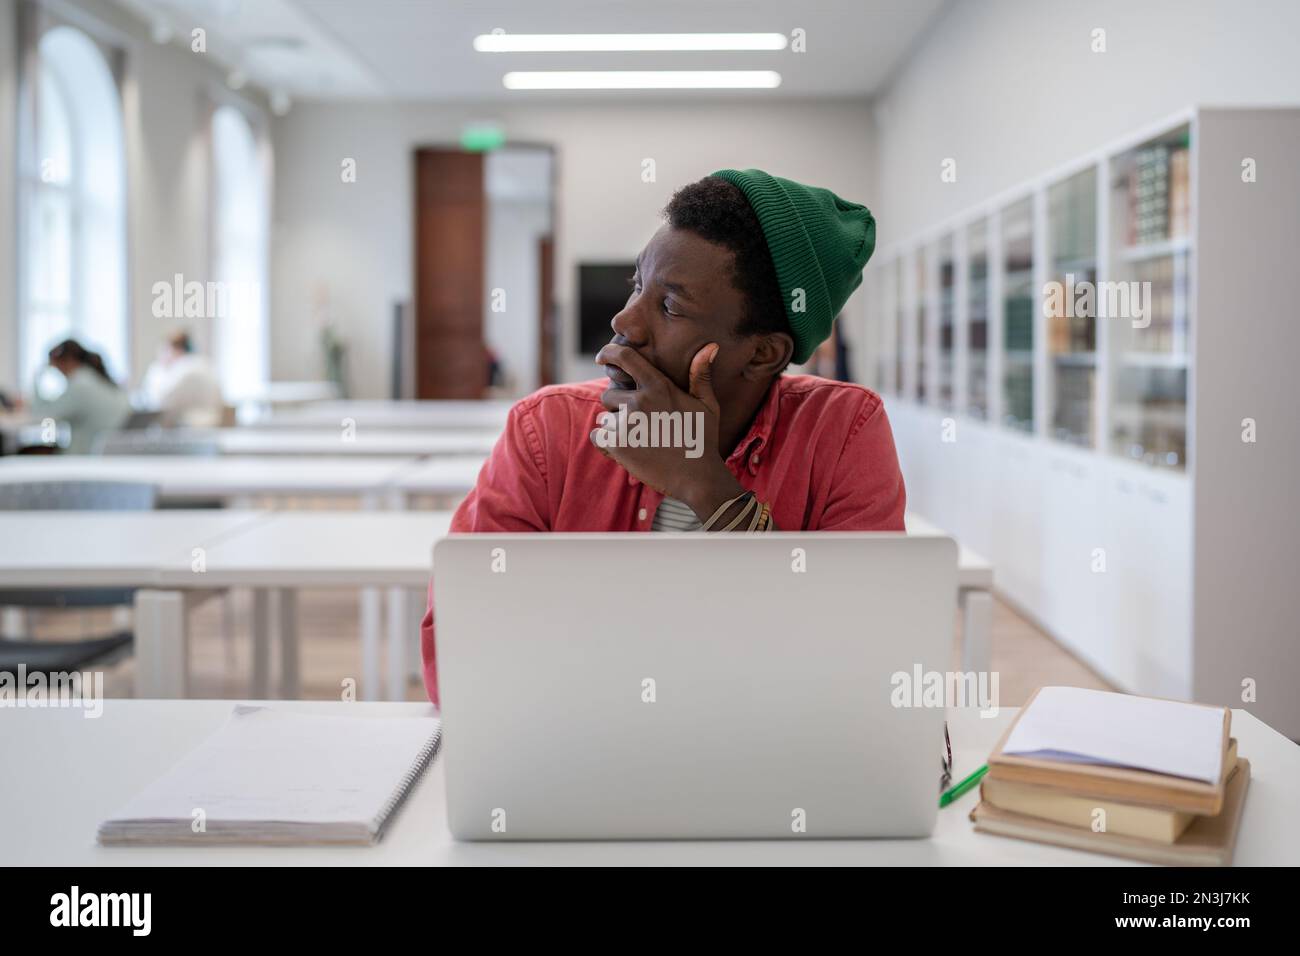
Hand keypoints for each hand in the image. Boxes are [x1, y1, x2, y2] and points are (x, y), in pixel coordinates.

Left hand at [590, 342, 742, 517]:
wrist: (698, 477)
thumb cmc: (703, 440)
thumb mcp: (707, 404)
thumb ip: (701, 375)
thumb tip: (711, 345)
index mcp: (659, 386)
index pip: (625, 357)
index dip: (609, 353)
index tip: (603, 357)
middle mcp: (640, 400)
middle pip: (609, 393)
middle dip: (617, 406)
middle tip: (639, 423)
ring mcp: (628, 422)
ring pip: (604, 417)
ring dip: (615, 427)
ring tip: (639, 440)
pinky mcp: (618, 444)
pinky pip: (598, 435)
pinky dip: (606, 442)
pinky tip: (626, 449)